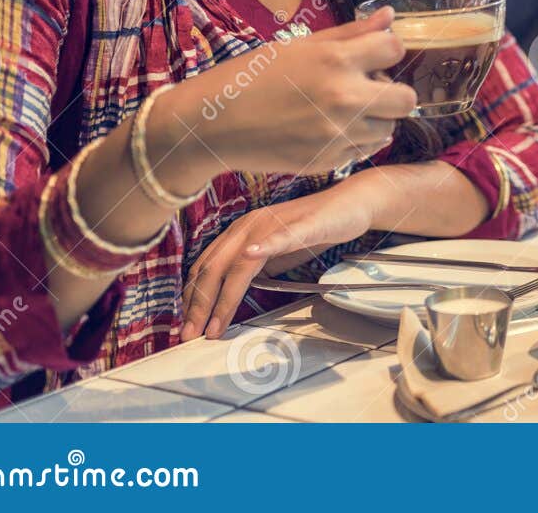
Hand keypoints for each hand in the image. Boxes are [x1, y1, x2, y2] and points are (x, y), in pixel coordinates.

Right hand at [147, 6, 417, 187]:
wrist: (212, 125)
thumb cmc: (253, 77)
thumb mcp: (299, 46)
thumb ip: (350, 33)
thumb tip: (390, 15)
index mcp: (335, 60)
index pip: (395, 48)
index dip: (386, 50)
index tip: (373, 55)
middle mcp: (343, 97)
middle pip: (407, 98)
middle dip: (393, 91)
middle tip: (368, 88)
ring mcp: (338, 133)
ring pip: (389, 128)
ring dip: (375, 118)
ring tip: (344, 110)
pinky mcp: (330, 161)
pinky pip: (365, 150)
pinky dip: (356, 140)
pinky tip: (330, 129)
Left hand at [179, 183, 373, 339]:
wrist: (350, 203)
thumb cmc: (313, 229)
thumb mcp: (273, 253)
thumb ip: (252, 268)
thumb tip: (229, 297)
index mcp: (240, 231)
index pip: (205, 266)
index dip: (192, 297)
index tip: (187, 326)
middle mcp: (249, 224)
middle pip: (214, 267)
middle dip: (199, 305)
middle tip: (191, 334)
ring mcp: (274, 224)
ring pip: (240, 262)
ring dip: (224, 296)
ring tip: (215, 324)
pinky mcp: (302, 225)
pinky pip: (279, 237)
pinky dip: (264, 247)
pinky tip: (252, 256)